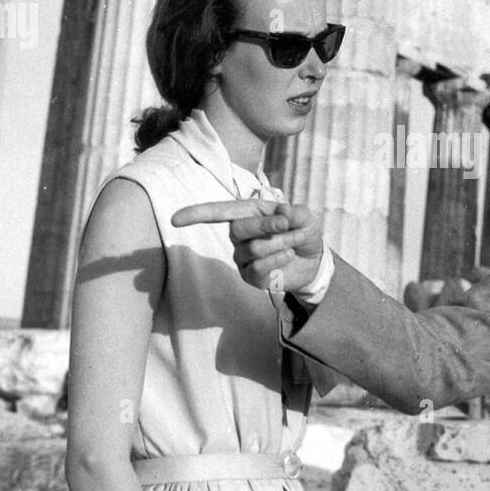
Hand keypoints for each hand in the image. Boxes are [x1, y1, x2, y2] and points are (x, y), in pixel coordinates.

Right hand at [171, 198, 323, 292]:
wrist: (314, 260)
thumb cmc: (302, 232)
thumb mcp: (305, 217)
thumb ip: (294, 213)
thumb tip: (282, 214)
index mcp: (247, 214)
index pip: (217, 213)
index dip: (196, 214)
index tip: (175, 219)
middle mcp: (239, 237)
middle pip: (238, 229)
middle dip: (265, 226)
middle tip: (287, 225)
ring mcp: (243, 258)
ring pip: (253, 249)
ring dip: (280, 243)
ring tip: (295, 241)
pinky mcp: (251, 277)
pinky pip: (259, 268)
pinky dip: (278, 259)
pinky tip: (289, 256)